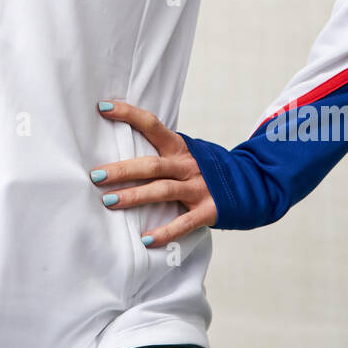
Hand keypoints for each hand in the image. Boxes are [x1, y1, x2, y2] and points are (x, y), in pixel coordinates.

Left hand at [90, 99, 217, 246]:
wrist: (251, 184)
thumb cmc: (206, 169)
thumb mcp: (187, 153)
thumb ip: (162, 152)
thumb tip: (120, 149)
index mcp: (180, 147)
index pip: (152, 125)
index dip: (128, 114)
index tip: (103, 107)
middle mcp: (188, 165)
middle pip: (151, 165)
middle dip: (122, 170)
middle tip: (95, 175)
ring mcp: (198, 188)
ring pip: (162, 191)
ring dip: (134, 196)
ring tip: (108, 202)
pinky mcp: (208, 210)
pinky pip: (184, 223)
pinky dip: (165, 232)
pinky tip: (145, 239)